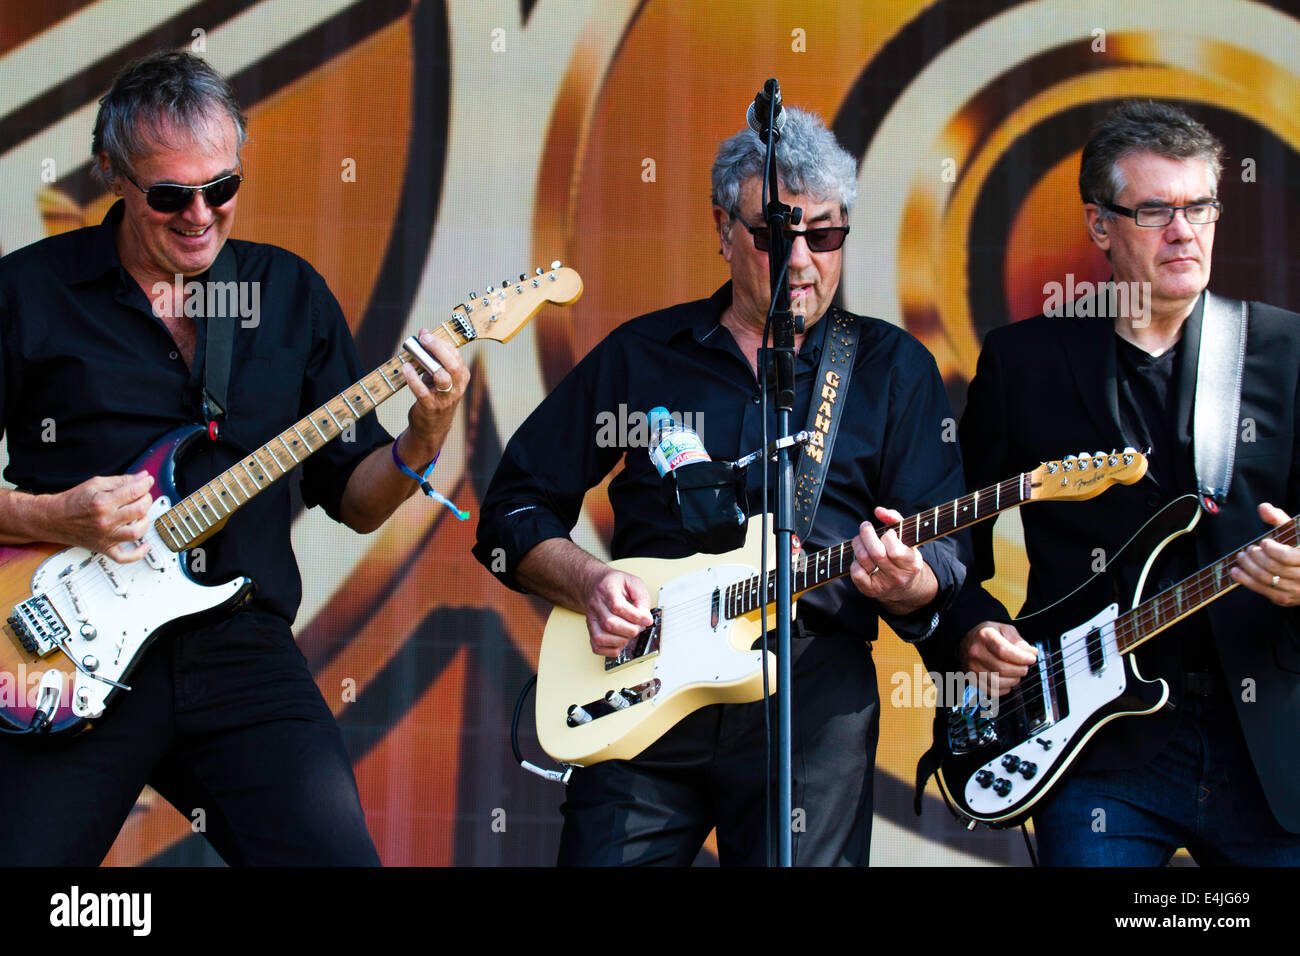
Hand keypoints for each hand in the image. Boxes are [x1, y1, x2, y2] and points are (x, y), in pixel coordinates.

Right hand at [47, 472, 154, 562]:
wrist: (52, 518)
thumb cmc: (72, 501)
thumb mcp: (95, 484)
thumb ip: (121, 480)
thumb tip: (142, 477)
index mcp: (103, 502)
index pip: (134, 492)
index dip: (145, 484)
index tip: (147, 481)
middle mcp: (105, 521)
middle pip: (139, 510)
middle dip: (146, 499)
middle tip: (143, 496)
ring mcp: (105, 536)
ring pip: (136, 532)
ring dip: (145, 522)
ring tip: (142, 515)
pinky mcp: (103, 548)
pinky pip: (124, 557)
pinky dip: (138, 553)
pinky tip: (145, 545)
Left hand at [399, 329, 469, 462]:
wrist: (432, 428)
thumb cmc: (435, 397)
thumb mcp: (438, 377)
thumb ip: (432, 357)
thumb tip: (424, 333)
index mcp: (461, 377)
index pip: (455, 355)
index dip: (441, 342)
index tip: (426, 334)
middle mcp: (457, 388)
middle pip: (453, 365)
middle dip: (438, 349)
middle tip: (424, 338)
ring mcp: (445, 398)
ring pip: (443, 377)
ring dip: (428, 362)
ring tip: (414, 351)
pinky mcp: (431, 407)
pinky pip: (422, 391)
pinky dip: (413, 379)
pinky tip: (406, 368)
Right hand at [584, 569, 653, 657]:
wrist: (598, 585)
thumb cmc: (616, 585)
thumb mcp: (634, 583)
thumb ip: (642, 599)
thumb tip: (646, 618)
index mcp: (606, 589)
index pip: (618, 607)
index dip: (635, 617)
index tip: (647, 620)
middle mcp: (595, 605)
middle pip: (610, 624)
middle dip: (630, 630)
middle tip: (639, 627)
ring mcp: (591, 619)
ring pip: (601, 637)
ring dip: (621, 641)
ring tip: (630, 634)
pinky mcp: (590, 630)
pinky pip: (597, 647)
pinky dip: (612, 649)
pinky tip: (621, 642)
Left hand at [849, 506, 936, 613]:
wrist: (904, 586)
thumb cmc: (903, 554)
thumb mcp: (906, 537)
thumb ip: (895, 519)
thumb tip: (878, 510)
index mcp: (912, 563)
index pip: (896, 550)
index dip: (888, 537)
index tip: (888, 533)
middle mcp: (898, 576)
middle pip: (876, 553)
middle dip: (867, 534)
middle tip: (866, 526)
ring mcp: (884, 584)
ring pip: (864, 559)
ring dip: (858, 543)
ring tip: (860, 538)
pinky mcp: (870, 590)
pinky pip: (856, 573)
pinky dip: (854, 562)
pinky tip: (860, 558)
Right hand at [960, 621, 1037, 695]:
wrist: (970, 639)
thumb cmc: (989, 635)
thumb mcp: (1005, 630)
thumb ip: (1020, 642)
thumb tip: (1032, 653)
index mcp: (984, 636)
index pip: (1004, 651)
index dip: (1021, 658)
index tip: (1031, 659)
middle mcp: (975, 652)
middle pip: (1001, 668)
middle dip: (1020, 670)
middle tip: (1025, 667)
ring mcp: (972, 666)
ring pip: (997, 682)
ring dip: (1013, 681)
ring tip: (1017, 674)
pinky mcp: (972, 678)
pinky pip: (991, 690)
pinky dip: (1004, 689)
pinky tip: (1008, 681)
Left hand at [1230, 502, 1299, 606]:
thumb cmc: (1299, 549)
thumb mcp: (1296, 534)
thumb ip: (1280, 520)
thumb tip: (1263, 508)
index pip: (1288, 557)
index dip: (1273, 549)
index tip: (1264, 542)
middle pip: (1274, 568)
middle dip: (1257, 557)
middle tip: (1249, 549)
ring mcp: (1296, 591)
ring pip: (1267, 580)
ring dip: (1249, 567)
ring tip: (1241, 557)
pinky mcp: (1285, 599)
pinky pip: (1263, 591)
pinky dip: (1246, 581)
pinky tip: (1236, 572)